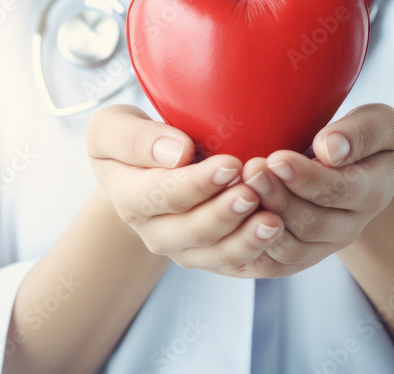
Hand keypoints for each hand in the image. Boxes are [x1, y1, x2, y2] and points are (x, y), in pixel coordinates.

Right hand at [86, 105, 284, 273]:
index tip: (229, 164)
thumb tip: (175, 153)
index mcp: (130, 198)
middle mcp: (156, 232)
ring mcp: (185, 250)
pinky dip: (259, 252)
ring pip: (218, 253)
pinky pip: (237, 265)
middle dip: (225, 213)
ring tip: (274, 219)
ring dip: (247, 239)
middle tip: (253, 191)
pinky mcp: (212, 257)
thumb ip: (135, 138)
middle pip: (194, 230)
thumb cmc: (134, 142)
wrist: (143, 174)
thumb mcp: (114, 127)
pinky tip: (279, 235)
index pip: (163, 195)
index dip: (197, 183)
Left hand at [237, 104, 393, 276]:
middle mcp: (350, 226)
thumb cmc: (357, 137)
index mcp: (372, 191)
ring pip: (292, 249)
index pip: (340, 191)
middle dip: (279, 199)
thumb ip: (360, 133)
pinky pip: (276, 266)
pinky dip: (253, 250)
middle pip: (313, 224)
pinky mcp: (300, 257)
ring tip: (239, 191)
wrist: (350, 169)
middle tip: (251, 171)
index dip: (307, 178)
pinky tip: (233, 224)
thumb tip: (330, 149)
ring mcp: (324, 246)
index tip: (277, 158)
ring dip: (262, 224)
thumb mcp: (376, 122)